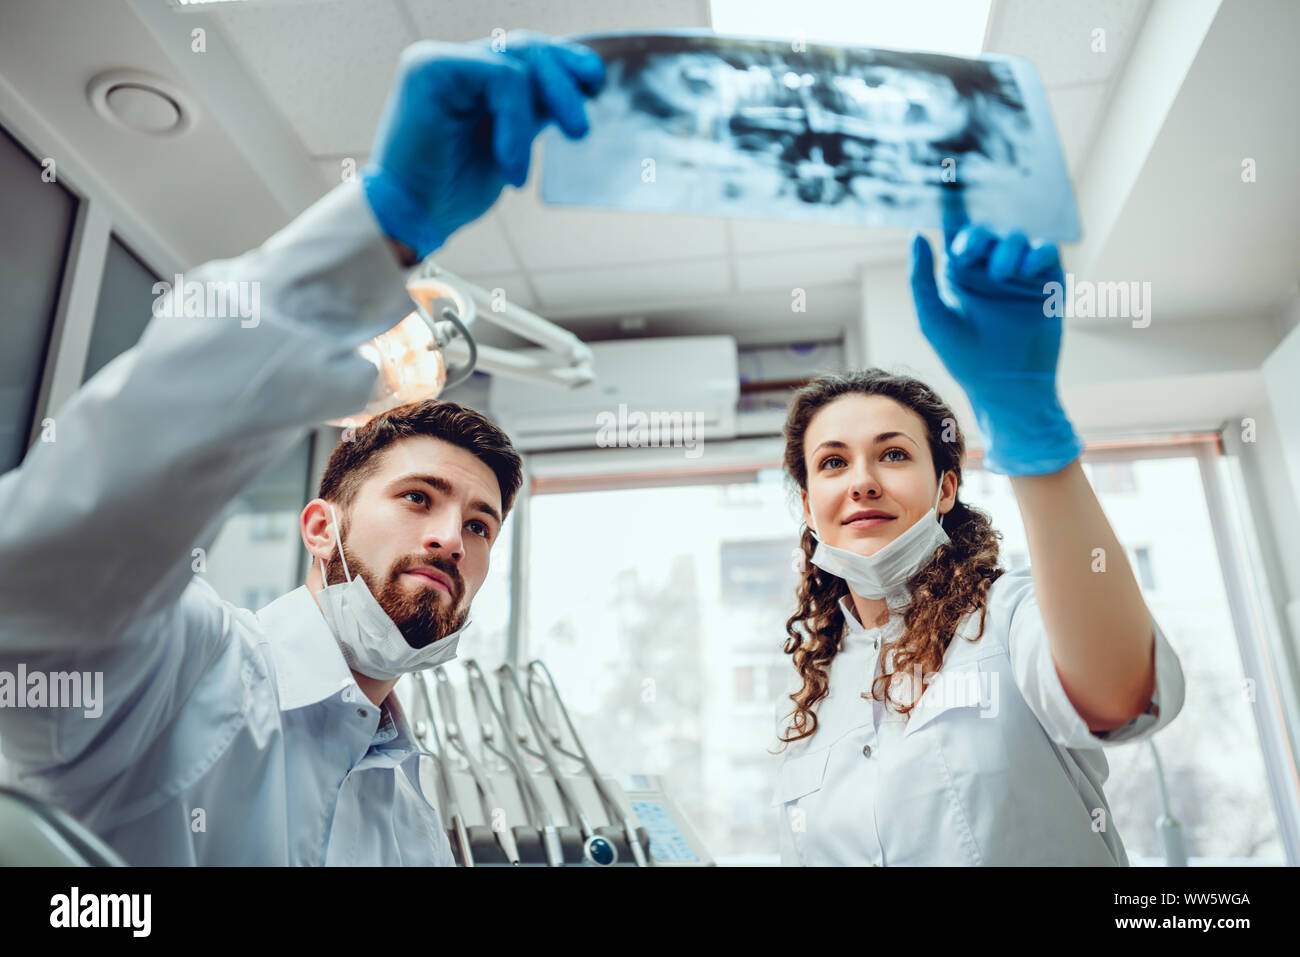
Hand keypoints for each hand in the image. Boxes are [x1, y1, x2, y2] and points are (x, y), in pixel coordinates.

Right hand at [362, 31, 605, 260]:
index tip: (594, 85)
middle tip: (580, 130)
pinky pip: (502, 77)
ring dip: (549, 102)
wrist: (410, 221)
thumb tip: (580, 87)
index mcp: (470, 79)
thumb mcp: (511, 147)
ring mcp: (440, 61)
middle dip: (565, 79)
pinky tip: (511, 167)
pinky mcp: (431, 68)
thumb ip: (534, 113)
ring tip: (546, 154)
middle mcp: (455, 64)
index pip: (527, 55)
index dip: (565, 63)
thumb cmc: (452, 193)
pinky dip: (517, 123)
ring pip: (520, 59)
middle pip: (527, 48)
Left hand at [908, 185, 1082, 474]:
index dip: (954, 204)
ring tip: (1001, 275)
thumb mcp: (934, 318)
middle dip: (979, 235)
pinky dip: (1036, 253)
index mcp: (960, 270)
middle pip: (987, 228)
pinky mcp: (1047, 281)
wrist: (1006, 385)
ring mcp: (1019, 272)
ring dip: (1006, 250)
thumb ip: (921, 278)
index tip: (947, 175)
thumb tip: (916, 235)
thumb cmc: (964, 356)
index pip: (957, 229)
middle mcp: (989, 265)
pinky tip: (1026, 270)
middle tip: (970, 252)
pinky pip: (1045, 251)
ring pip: (1016, 237)